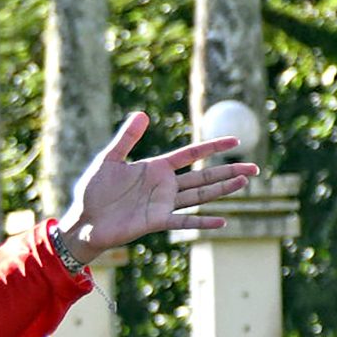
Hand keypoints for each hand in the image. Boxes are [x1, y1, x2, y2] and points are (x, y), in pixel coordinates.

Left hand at [57, 111, 260, 257]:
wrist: (82, 220)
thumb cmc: (92, 190)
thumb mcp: (108, 160)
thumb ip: (126, 138)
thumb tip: (142, 114)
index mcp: (156, 168)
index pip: (190, 154)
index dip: (212, 147)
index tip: (235, 141)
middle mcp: (164, 186)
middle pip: (203, 176)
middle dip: (228, 171)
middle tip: (254, 167)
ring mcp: (163, 204)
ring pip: (199, 195)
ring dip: (222, 190)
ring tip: (245, 182)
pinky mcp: (156, 221)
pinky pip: (184, 220)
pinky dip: (202, 221)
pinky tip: (223, 221)